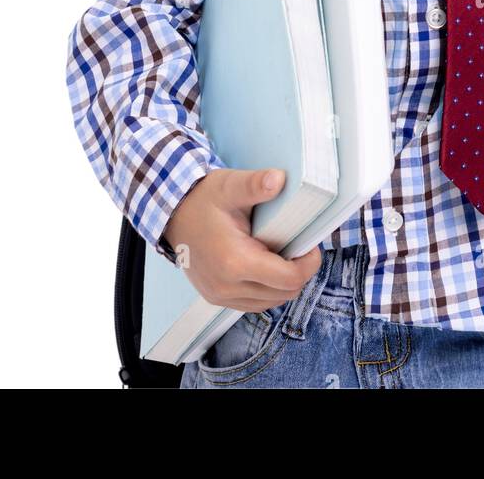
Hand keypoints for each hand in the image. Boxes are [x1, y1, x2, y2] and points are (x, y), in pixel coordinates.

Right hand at [161, 167, 323, 311]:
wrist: (171, 215)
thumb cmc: (202, 199)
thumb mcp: (230, 186)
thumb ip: (255, 184)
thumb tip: (279, 179)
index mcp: (235, 262)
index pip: (289, 279)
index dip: (309, 263)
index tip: (311, 244)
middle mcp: (227, 287)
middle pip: (283, 294)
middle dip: (299, 272)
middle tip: (299, 246)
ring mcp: (220, 296)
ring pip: (270, 302)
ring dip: (283, 283)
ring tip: (283, 254)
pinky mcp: (216, 298)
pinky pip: (253, 304)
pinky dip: (267, 289)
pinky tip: (267, 265)